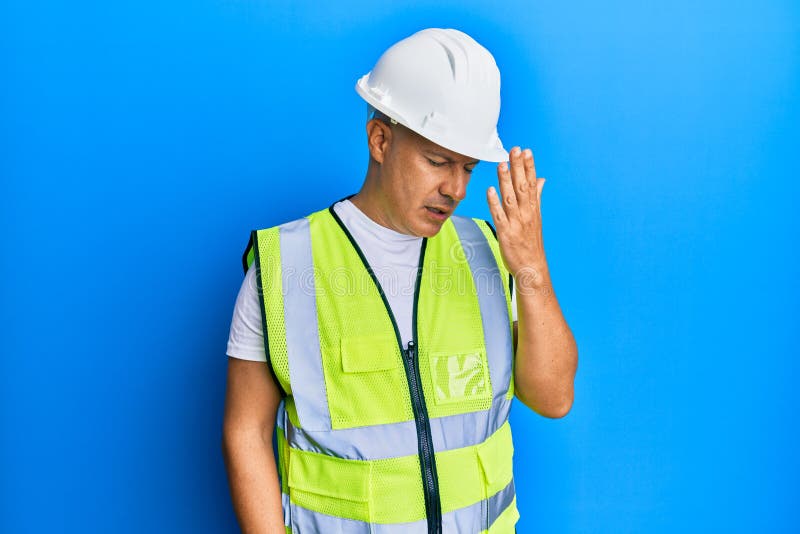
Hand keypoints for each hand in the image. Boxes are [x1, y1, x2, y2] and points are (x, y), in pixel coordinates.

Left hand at [486, 146, 546, 280]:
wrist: (532, 268)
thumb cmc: (531, 242)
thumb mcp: (536, 217)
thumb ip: (537, 196)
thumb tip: (541, 179)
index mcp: (533, 208)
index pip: (532, 183)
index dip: (529, 167)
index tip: (527, 151)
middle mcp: (526, 213)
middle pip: (522, 187)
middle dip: (519, 168)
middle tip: (515, 150)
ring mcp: (516, 223)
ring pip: (510, 198)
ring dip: (506, 181)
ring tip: (502, 164)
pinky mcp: (506, 233)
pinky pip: (499, 216)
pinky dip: (495, 203)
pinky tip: (490, 190)